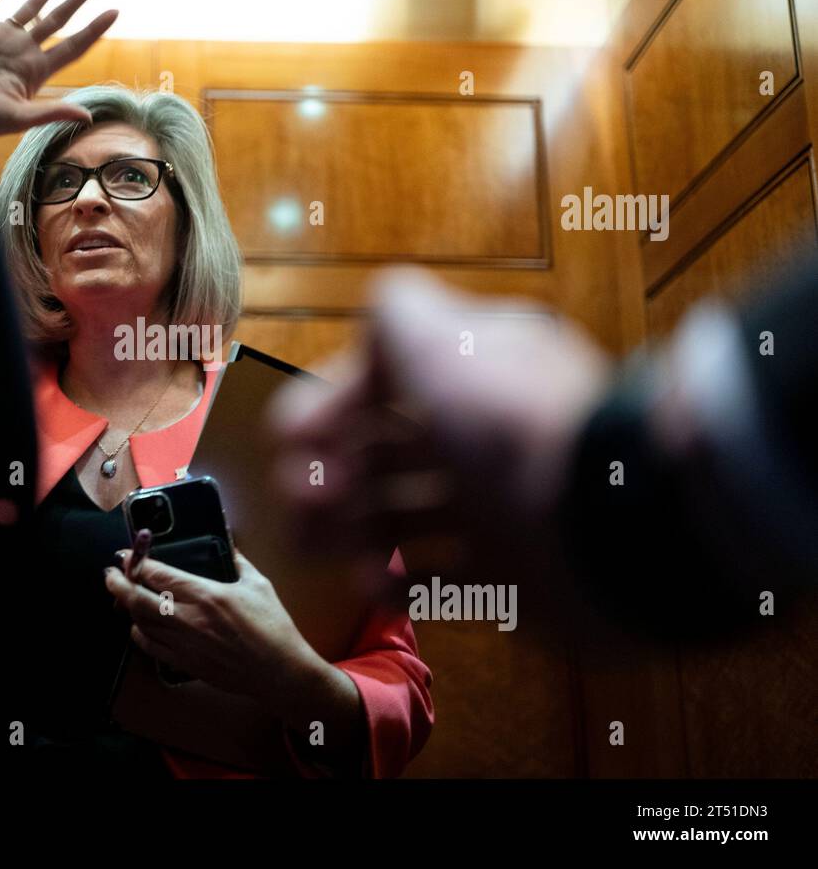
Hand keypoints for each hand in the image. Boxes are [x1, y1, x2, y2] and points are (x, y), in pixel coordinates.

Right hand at [0, 0, 117, 137]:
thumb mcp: (18, 118)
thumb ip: (52, 112)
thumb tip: (88, 117)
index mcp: (36, 70)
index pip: (74, 46)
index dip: (94, 29)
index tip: (115, 11)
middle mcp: (23, 50)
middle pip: (59, 19)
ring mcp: (1, 36)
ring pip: (33, 4)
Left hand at [103, 550, 334, 715]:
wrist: (279, 671)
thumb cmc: (272, 626)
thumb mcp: (258, 584)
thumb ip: (237, 559)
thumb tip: (228, 539)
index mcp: (206, 595)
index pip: (158, 575)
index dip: (136, 562)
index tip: (126, 554)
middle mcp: (188, 619)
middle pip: (137, 599)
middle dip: (117, 583)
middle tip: (110, 573)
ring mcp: (183, 644)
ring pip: (140, 624)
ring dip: (126, 607)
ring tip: (122, 595)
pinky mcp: (184, 664)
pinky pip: (150, 647)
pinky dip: (138, 633)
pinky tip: (139, 625)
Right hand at [269, 268, 610, 583]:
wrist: (604, 525)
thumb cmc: (511, 426)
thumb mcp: (443, 340)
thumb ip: (396, 314)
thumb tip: (378, 310)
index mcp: (475, 373)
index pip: (385, 381)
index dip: (329, 404)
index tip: (289, 439)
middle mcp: (483, 433)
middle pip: (384, 451)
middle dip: (328, 472)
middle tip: (296, 501)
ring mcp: (496, 504)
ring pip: (401, 513)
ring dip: (348, 527)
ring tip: (313, 546)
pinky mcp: (509, 569)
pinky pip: (439, 575)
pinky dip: (400, 580)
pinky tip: (376, 583)